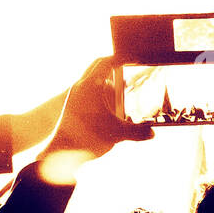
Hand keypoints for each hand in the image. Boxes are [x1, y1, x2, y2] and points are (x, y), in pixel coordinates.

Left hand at [37, 58, 153, 172]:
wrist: (60, 153)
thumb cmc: (86, 139)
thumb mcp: (117, 134)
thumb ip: (138, 133)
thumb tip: (153, 133)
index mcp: (90, 86)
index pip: (106, 62)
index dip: (120, 59)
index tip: (132, 60)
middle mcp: (80, 87)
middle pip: (97, 67)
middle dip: (112, 66)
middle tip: (127, 69)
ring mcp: (73, 97)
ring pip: (90, 79)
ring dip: (105, 80)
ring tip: (119, 89)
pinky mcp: (70, 107)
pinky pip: (86, 91)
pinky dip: (98, 92)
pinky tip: (107, 107)